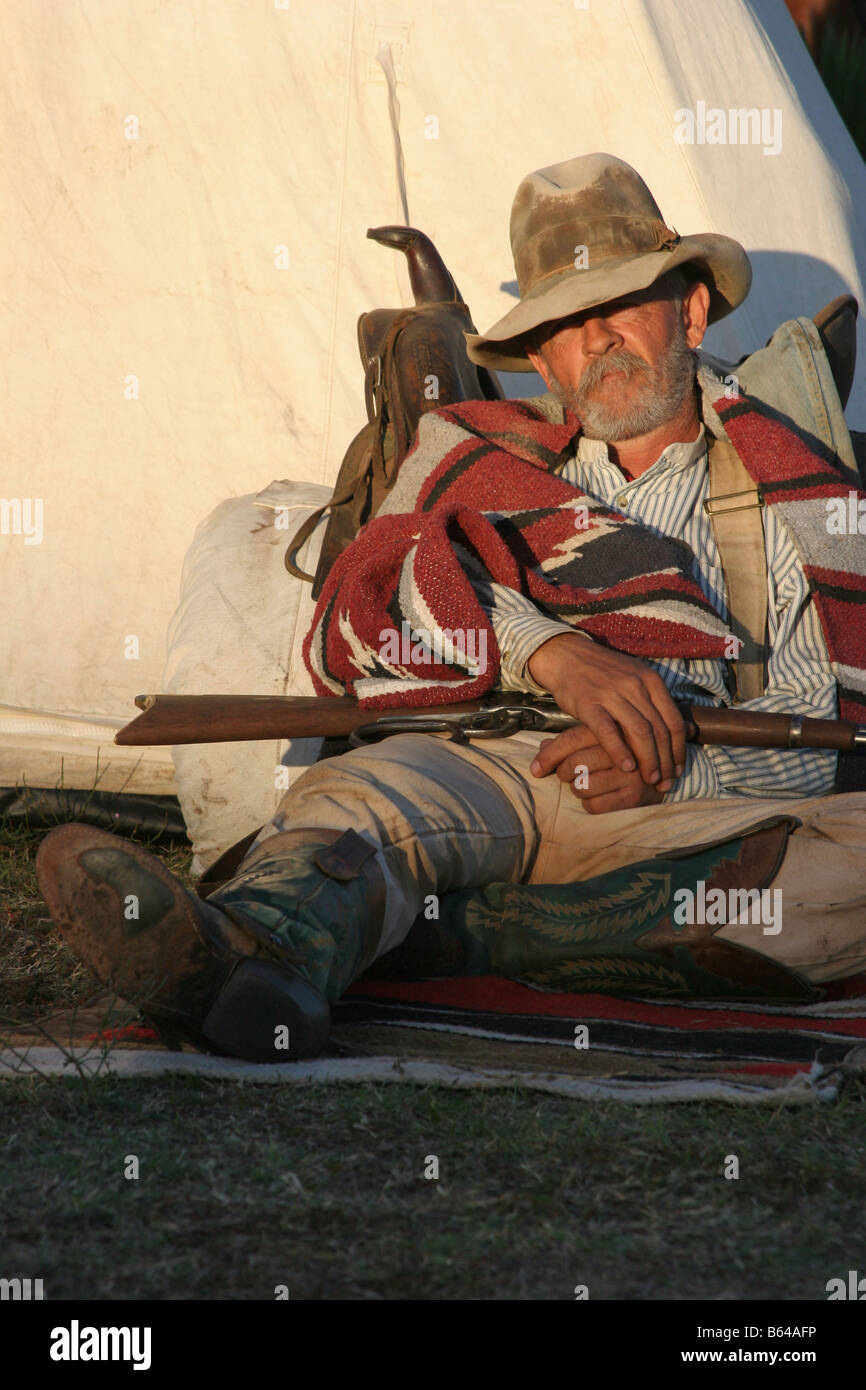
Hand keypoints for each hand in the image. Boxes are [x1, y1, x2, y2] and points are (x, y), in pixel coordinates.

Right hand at [527, 631, 685, 787]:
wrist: (567, 656)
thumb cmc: (604, 673)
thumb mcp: (636, 678)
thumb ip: (656, 701)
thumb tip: (685, 730)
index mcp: (651, 681)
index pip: (674, 721)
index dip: (678, 750)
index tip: (677, 770)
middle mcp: (635, 686)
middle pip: (659, 730)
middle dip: (665, 761)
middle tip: (665, 782)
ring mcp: (612, 693)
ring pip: (639, 732)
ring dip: (648, 759)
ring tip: (650, 779)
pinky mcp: (588, 703)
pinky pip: (608, 731)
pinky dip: (620, 751)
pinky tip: (626, 767)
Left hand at [530, 722, 669, 814]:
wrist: (661, 772)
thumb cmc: (621, 751)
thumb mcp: (598, 738)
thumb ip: (571, 740)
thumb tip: (543, 747)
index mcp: (615, 727)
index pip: (572, 739)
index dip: (549, 756)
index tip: (536, 769)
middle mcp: (625, 748)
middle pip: (575, 764)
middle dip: (564, 773)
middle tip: (567, 775)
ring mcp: (632, 774)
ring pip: (583, 786)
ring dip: (578, 789)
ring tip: (587, 783)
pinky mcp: (635, 797)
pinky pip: (594, 805)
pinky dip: (590, 804)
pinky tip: (599, 796)